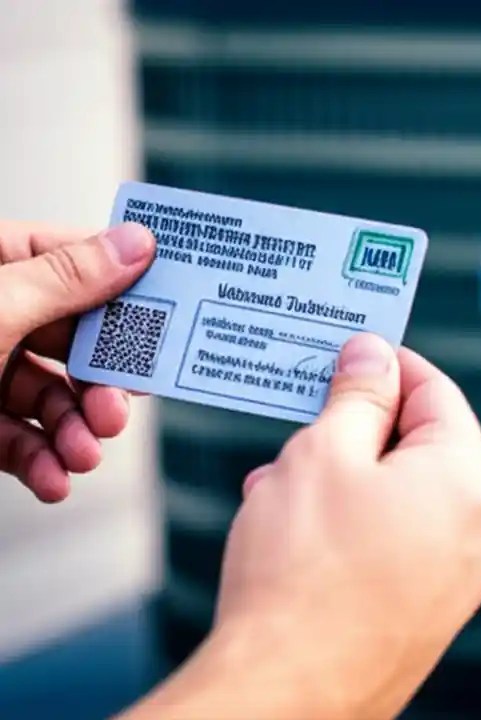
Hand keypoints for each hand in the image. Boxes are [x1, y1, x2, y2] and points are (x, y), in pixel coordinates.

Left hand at [0, 221, 156, 500]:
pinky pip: (20, 440)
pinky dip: (43, 463)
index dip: (123, 286)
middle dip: (100, 384)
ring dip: (76, 433)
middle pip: (74, 339)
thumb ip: (66, 280)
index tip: (169, 311)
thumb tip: (137, 244)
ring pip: (52, 397)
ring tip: (84, 456)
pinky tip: (55, 479)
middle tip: (118, 408)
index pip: (70, 256)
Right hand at [123, 334, 480, 719]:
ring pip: (401, 499)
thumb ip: (357, 395)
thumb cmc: (303, 570)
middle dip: (355, 430)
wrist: (288, 693)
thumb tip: (374, 354)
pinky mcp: (426, 617)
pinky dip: (350, 527)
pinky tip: (293, 532)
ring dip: (343, 480)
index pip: (437, 392)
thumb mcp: (324, 454)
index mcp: (469, 480)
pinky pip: (395, 547)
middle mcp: (479, 531)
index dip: (387, 364)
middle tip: (298, 422)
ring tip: (277, 484)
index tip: (344, 352)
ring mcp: (456, 581)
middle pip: (422, 447)